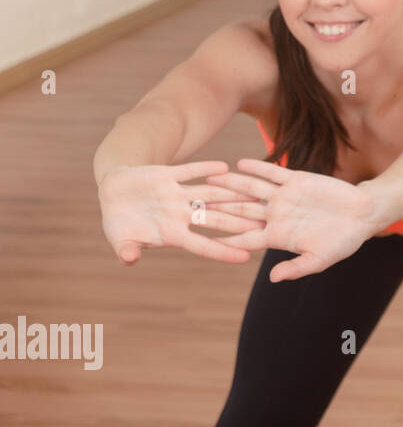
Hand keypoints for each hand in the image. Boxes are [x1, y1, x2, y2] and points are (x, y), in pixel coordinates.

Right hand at [97, 161, 262, 264]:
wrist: (113, 192)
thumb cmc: (120, 222)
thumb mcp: (120, 239)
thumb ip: (126, 249)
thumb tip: (129, 259)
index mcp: (172, 234)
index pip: (203, 246)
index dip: (223, 251)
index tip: (247, 258)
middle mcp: (180, 214)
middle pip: (215, 219)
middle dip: (239, 222)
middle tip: (265, 225)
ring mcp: (177, 194)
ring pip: (209, 194)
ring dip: (231, 195)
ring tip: (256, 195)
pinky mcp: (168, 175)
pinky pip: (190, 171)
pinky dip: (205, 168)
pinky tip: (226, 167)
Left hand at [204, 158, 379, 281]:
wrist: (363, 213)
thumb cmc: (344, 240)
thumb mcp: (320, 259)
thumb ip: (296, 267)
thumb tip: (272, 278)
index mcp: (278, 236)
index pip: (245, 238)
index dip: (224, 239)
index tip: (202, 240)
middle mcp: (276, 215)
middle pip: (241, 212)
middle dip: (218, 209)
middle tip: (192, 205)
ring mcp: (284, 196)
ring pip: (251, 189)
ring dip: (231, 184)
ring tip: (209, 180)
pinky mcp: (296, 179)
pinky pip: (273, 173)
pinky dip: (258, 168)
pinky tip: (240, 164)